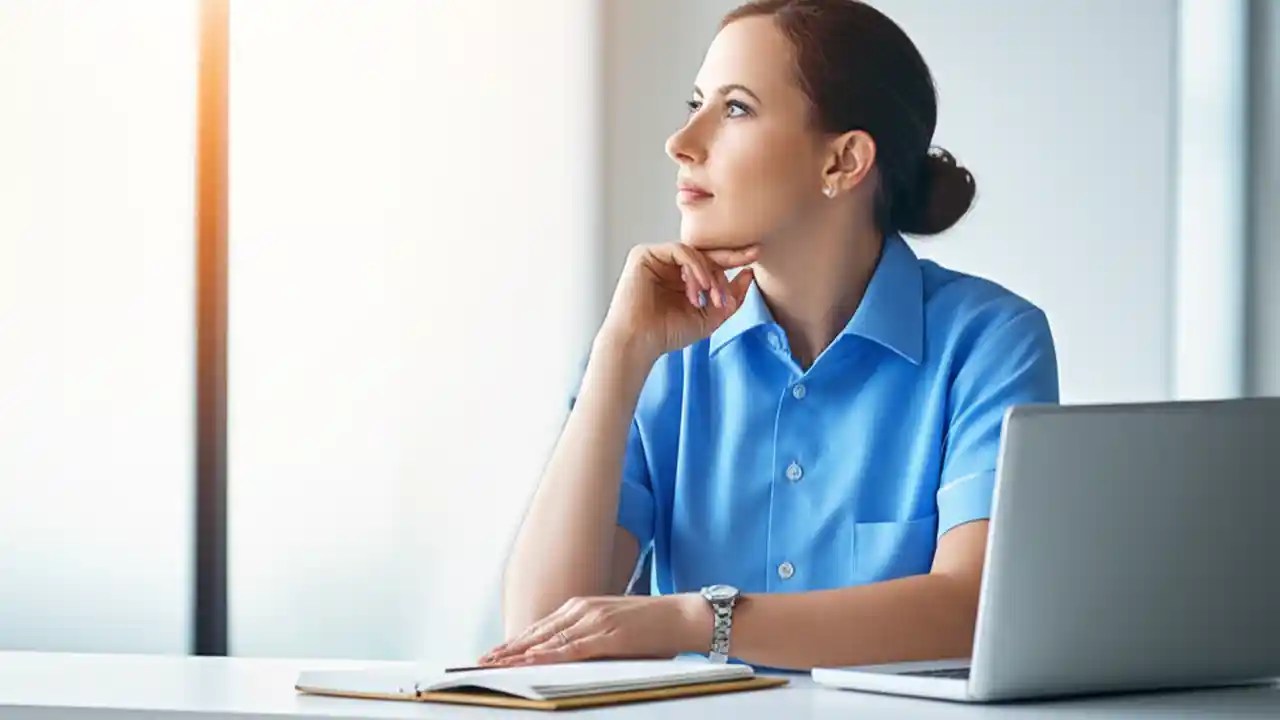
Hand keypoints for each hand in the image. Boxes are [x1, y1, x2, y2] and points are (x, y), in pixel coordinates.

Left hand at [477, 594, 710, 666]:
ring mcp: (595, 620)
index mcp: (583, 606)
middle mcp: (584, 609)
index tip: (494, 653)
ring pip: (549, 640)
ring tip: (497, 663)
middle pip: (537, 632)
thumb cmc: (653, 625)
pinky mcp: (609, 633)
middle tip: (483, 660)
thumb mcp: (614, 626)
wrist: (685, 616)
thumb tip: (571, 652)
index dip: (515, 641)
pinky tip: (532, 659)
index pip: (541, 627)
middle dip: (508, 648)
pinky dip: (550, 653)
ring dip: (520, 653)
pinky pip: (573, 647)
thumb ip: (589, 635)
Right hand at [598, 242, 758, 362]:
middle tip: (742, 270)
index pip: (711, 262)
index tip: (756, 254)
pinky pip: (680, 250)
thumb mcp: (710, 317)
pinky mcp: (644, 255)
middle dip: (726, 264)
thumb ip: (731, 297)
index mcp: (681, 278)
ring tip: (711, 297)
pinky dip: (696, 267)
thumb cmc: (667, 334)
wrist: (639, 343)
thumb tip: (749, 274)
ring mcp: (656, 258)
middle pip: (705, 254)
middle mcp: (668, 265)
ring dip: (709, 274)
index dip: (733, 258)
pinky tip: (701, 286)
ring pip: (695, 252)